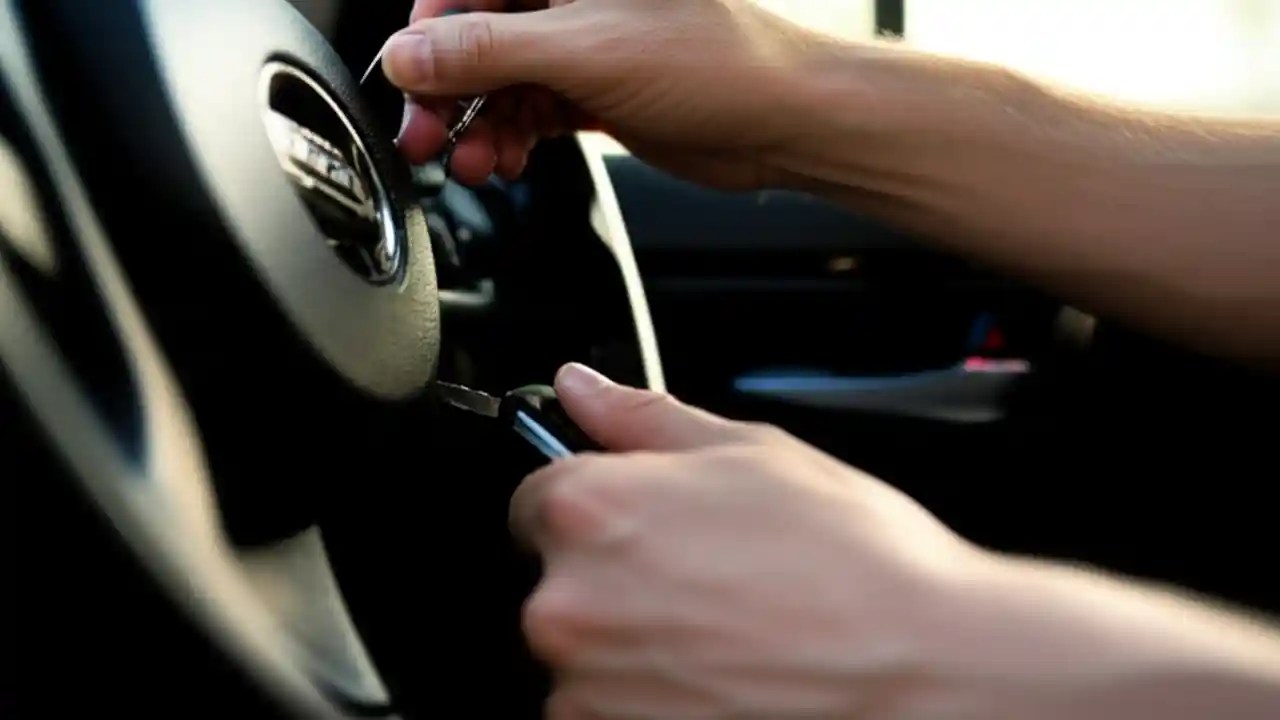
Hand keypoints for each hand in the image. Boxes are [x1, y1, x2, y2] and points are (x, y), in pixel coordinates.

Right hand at [386, 0, 833, 186]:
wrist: (784, 122)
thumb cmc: (715, 64)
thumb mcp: (584, 51)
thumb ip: (486, 50)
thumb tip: (408, 55)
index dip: (429, 31)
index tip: (410, 82)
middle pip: (477, 33)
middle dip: (449, 90)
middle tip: (429, 139)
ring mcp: (585, 40)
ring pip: (502, 77)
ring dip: (480, 123)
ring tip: (475, 163)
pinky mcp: (598, 85)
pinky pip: (534, 105)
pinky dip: (514, 135)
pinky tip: (507, 161)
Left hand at [510, 363, 987, 717]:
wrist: (916, 662)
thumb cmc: (847, 557)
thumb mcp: (747, 451)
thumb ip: (640, 419)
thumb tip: (581, 389)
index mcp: (588, 510)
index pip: (535, 496)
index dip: (589, 502)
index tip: (633, 518)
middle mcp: (568, 603)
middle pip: (556, 577)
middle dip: (612, 570)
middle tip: (698, 572)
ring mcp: (589, 685)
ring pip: (581, 649)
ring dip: (627, 638)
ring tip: (716, 625)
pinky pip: (601, 709)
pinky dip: (642, 695)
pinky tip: (713, 672)